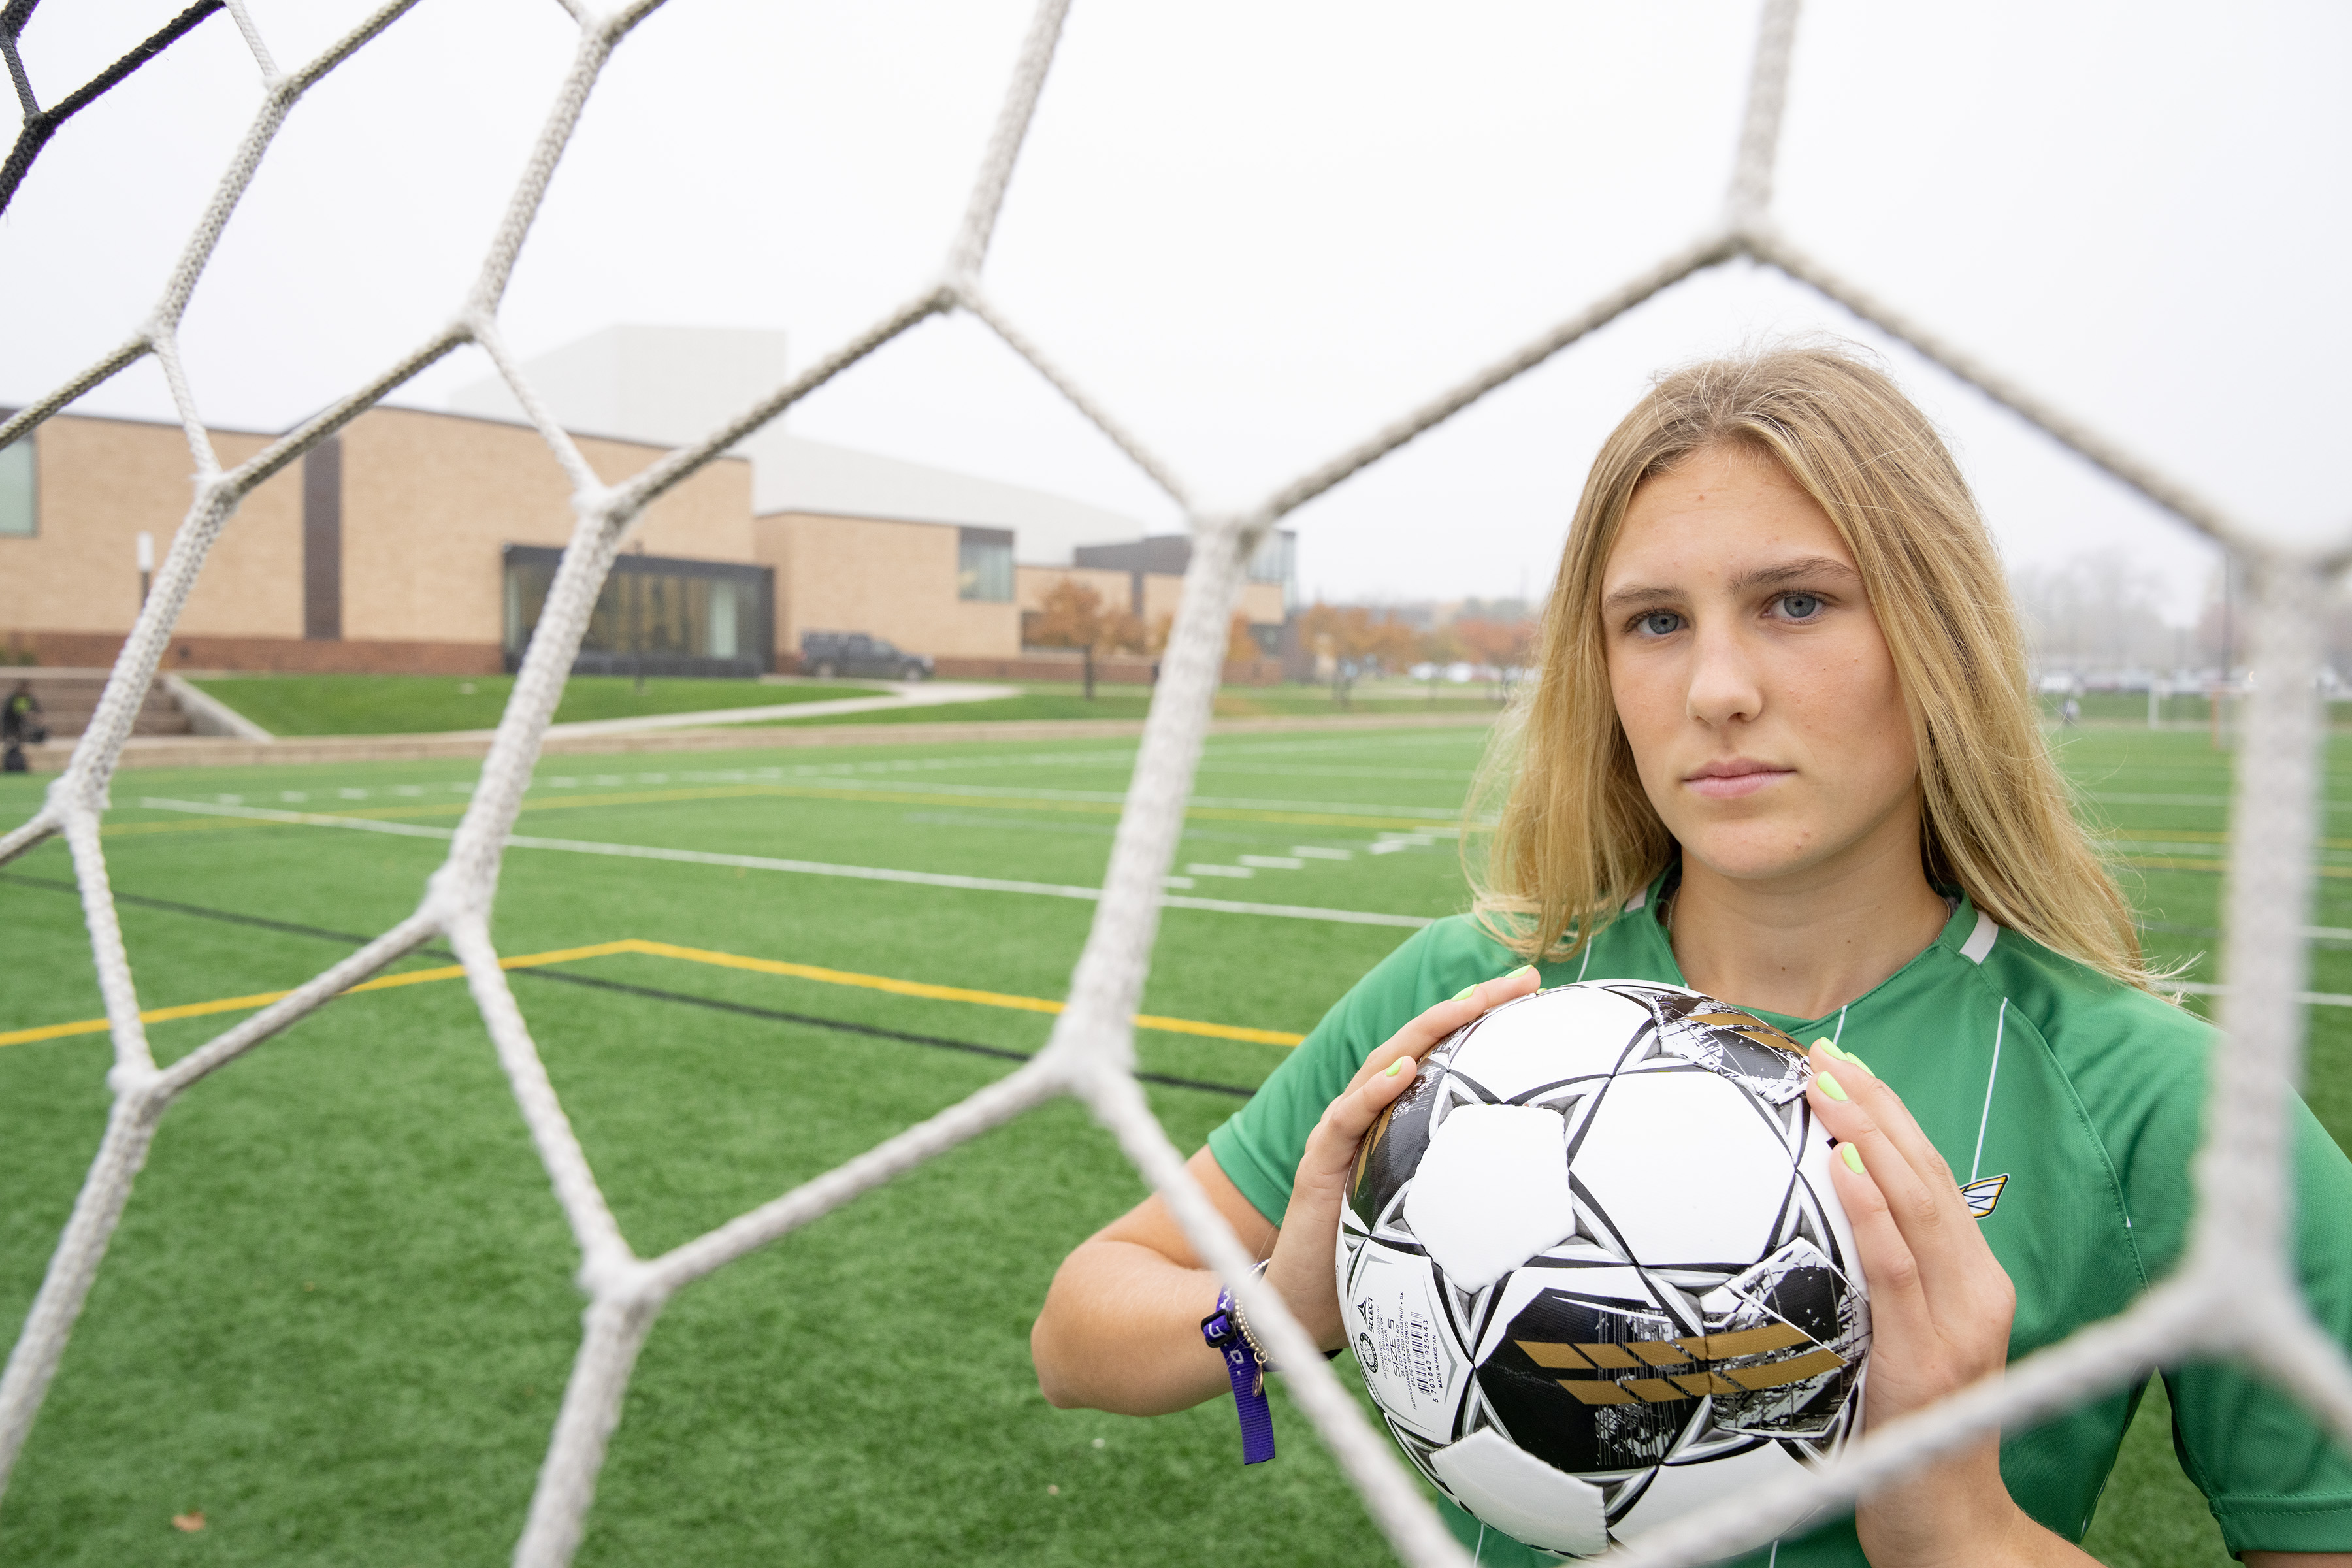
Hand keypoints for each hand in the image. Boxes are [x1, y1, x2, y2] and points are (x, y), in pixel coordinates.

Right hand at [1265, 965, 1541, 1348]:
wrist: (1305, 1304)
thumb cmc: (1373, 1265)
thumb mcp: (1437, 1222)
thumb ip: (1472, 1195)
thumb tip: (1552, 1196)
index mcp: (1402, 1120)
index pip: (1447, 1056)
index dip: (1486, 1021)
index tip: (1535, 992)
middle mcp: (1373, 1113)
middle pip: (1421, 1043)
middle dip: (1470, 1006)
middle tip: (1520, 979)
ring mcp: (1343, 1132)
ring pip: (1383, 1064)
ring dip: (1426, 1031)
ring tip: (1468, 1004)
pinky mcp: (1318, 1160)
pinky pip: (1345, 1118)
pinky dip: (1373, 1090)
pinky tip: (1403, 1070)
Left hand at [1805, 1041, 2078, 1566]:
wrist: (1945, 1525)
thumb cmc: (1906, 1430)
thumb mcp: (1891, 1340)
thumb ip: (1869, 1283)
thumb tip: (1806, 1224)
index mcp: (1969, 1279)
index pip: (1929, 1177)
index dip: (1890, 1115)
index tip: (1843, 1063)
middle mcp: (1976, 1290)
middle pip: (1928, 1175)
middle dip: (1878, 1107)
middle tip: (1826, 1053)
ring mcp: (1957, 1324)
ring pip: (1919, 1207)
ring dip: (1871, 1138)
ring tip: (1829, 1087)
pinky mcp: (1928, 1361)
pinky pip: (1895, 1271)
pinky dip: (1871, 1212)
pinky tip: (1843, 1169)